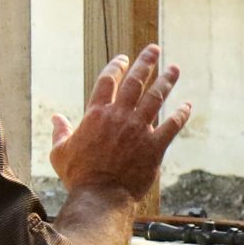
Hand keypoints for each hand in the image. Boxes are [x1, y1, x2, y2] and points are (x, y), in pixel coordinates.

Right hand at [49, 45, 191, 201]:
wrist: (100, 196)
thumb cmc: (78, 176)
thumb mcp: (60, 153)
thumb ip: (60, 132)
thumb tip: (55, 118)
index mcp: (96, 114)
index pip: (108, 81)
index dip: (116, 66)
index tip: (123, 58)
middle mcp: (119, 116)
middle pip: (135, 82)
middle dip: (146, 62)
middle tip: (154, 49)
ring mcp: (139, 130)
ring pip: (156, 98)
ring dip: (167, 81)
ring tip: (175, 68)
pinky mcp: (155, 146)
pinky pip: (172, 125)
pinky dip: (181, 114)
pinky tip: (187, 105)